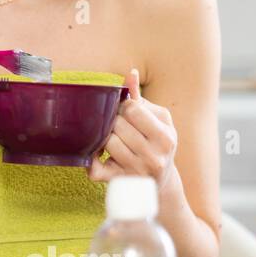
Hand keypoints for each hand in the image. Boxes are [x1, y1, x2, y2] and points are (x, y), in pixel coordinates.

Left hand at [88, 67, 178, 191]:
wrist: (160, 181)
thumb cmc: (157, 143)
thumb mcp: (157, 121)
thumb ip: (140, 98)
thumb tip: (130, 73)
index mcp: (165, 137)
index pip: (132, 110)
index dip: (123, 107)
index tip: (124, 111)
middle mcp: (153, 157)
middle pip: (117, 125)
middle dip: (112, 121)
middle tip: (115, 124)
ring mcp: (136, 172)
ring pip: (105, 143)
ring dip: (103, 138)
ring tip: (110, 137)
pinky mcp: (119, 183)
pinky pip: (95, 169)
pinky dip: (90, 161)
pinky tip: (96, 154)